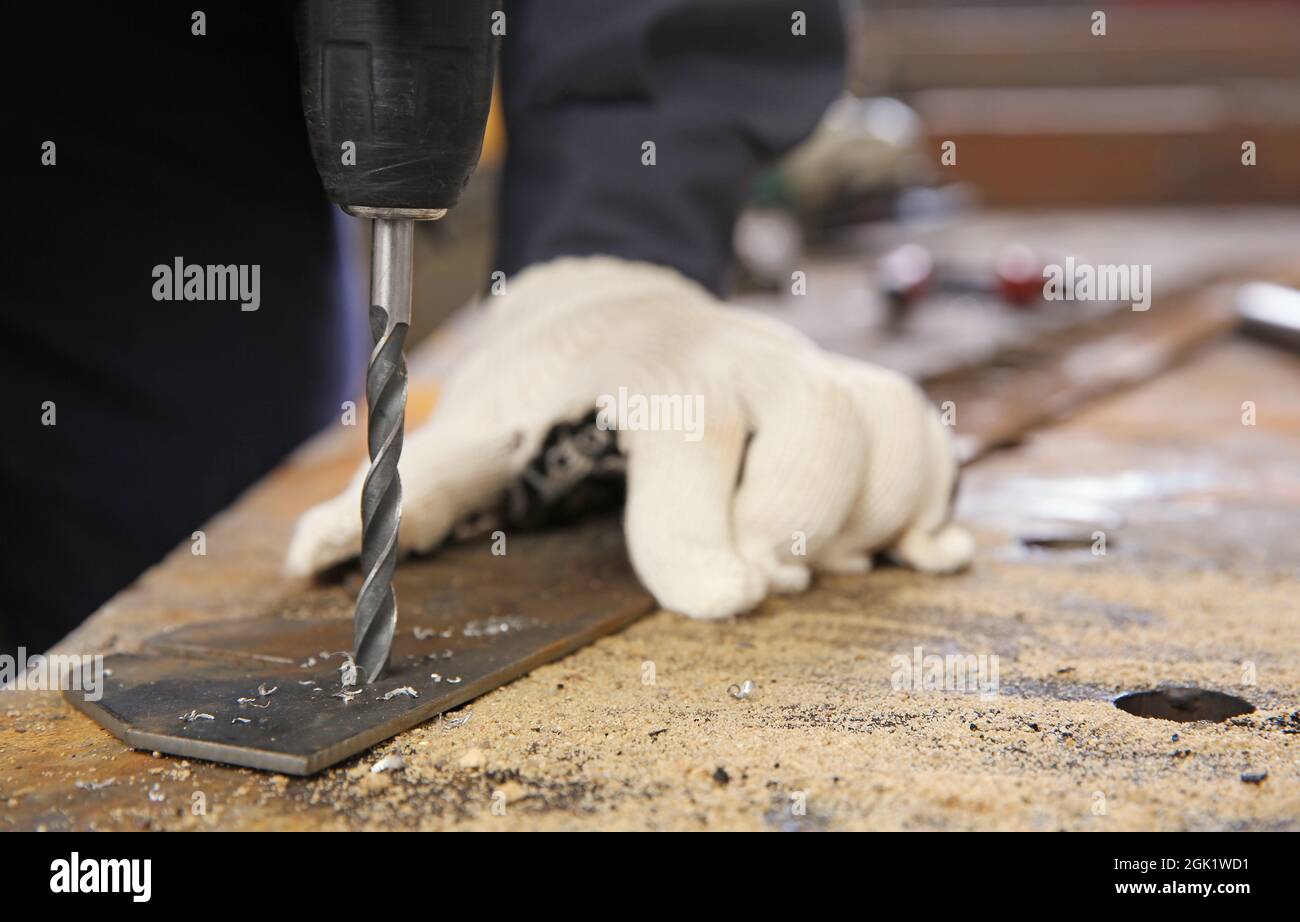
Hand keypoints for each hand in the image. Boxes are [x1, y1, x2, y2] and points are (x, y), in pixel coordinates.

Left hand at [285, 257, 972, 618]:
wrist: (627, 307)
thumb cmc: (554, 388)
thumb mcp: (481, 425)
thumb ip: (412, 491)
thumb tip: (314, 558)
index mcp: (653, 376)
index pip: (693, 436)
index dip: (707, 528)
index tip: (721, 599)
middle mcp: (748, 366)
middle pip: (824, 430)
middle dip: (800, 521)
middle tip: (761, 570)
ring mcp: (814, 379)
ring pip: (891, 438)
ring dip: (862, 520)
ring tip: (802, 555)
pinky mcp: (861, 401)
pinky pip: (927, 447)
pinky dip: (925, 507)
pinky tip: (896, 551)